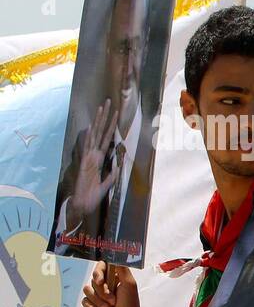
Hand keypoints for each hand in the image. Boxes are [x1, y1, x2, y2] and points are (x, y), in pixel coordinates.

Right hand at [66, 99, 119, 229]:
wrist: (82, 205)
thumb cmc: (93, 196)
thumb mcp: (107, 185)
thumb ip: (112, 176)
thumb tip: (118, 168)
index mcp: (99, 159)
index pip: (107, 139)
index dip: (111, 127)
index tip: (116, 114)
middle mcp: (93, 155)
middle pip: (101, 132)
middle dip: (105, 117)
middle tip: (109, 101)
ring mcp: (89, 157)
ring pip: (95, 135)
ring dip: (99, 121)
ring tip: (103, 106)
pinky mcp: (85, 162)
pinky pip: (88, 147)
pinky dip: (90, 137)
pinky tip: (92, 126)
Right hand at [81, 262, 145, 306]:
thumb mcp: (129, 284)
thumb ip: (121, 268)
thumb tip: (114, 255)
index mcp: (117, 278)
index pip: (102, 266)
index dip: (98, 272)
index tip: (101, 280)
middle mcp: (107, 285)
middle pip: (93, 279)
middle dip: (101, 291)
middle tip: (113, 300)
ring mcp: (99, 296)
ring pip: (87, 290)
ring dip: (98, 301)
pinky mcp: (93, 306)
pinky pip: (84, 301)